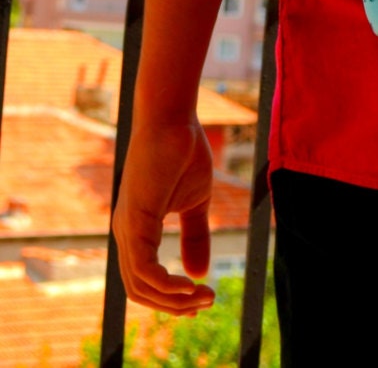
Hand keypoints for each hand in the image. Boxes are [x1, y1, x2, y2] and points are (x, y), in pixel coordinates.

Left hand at [113, 119, 216, 313]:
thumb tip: (199, 273)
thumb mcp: (197, 201)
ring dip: (174, 299)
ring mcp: (127, 227)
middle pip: (138, 290)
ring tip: (205, 295)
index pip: (144, 279)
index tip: (200, 301)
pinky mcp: (136, 219)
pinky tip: (190, 285)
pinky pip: (144, 268)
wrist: (175, 116)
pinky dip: (166, 284)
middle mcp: (125, 233)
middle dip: (173, 305)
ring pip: (140, 285)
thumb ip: (195, 236)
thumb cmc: (184, 150)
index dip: (170, 298)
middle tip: (207, 303)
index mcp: (137, 229)